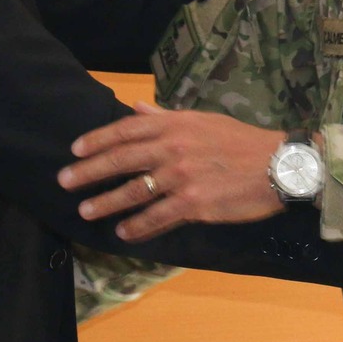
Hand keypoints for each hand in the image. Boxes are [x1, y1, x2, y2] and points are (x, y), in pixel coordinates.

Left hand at [58, 104, 287, 240]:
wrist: (278, 165)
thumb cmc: (242, 141)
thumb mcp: (202, 120)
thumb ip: (166, 117)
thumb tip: (137, 109)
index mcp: (174, 125)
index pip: (125, 130)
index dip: (97, 140)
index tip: (75, 151)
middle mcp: (173, 149)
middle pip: (121, 160)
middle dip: (88, 172)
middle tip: (64, 182)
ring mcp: (181, 177)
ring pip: (133, 192)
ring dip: (106, 203)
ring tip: (86, 211)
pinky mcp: (194, 204)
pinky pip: (157, 217)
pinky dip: (137, 226)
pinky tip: (122, 232)